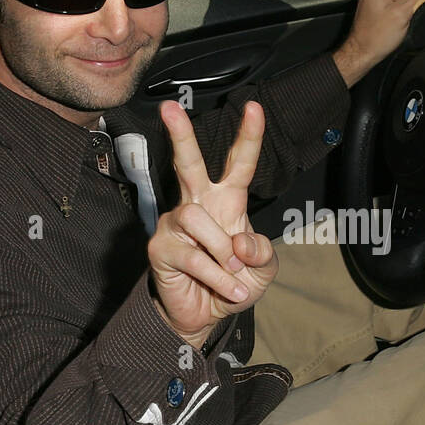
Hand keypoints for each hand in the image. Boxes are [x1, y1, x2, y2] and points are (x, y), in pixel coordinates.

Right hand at [147, 100, 278, 348]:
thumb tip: (242, 241)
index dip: (248, 137)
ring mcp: (175, 225)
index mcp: (227, 202)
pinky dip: (217, 276)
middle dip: (180, 135)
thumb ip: (263, 252)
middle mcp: (198, 205)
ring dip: (222, 252)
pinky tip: (227, 290)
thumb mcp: (264, 270)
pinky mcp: (160, 248)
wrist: (206, 318)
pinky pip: (192, 256)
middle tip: (169, 108)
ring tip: (234, 275)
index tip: (255, 107)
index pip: (238, 165)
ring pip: (195, 218)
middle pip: (188, 164)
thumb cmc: (235, 284)